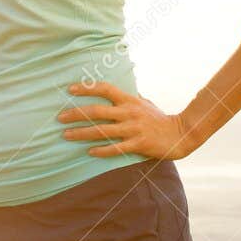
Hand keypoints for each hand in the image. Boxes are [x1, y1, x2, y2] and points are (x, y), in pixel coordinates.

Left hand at [57, 79, 197, 160]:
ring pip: (102, 130)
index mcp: (129, 100)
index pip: (105, 89)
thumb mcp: (144, 103)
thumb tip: (115, 92)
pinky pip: (116, 148)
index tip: (70, 89)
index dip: (87, 88)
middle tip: (60, 118)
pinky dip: (102, 150)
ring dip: (82, 133)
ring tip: (67, 135)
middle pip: (97, 111)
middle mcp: (129, 112)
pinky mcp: (138, 144)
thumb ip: (129, 98)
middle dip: (76, 114)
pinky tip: (90, 152)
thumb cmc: (159, 118)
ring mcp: (133, 128)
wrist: (180, 134)